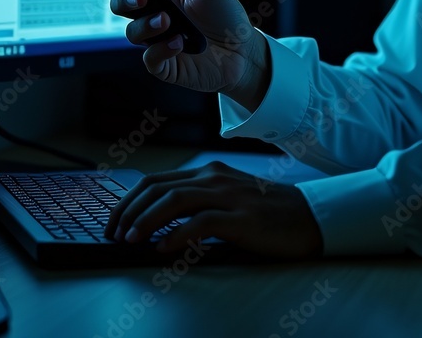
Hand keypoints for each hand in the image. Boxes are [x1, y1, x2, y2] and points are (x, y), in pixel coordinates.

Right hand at [95, 0, 269, 107]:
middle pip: (119, 5)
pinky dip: (161, 49)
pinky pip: (150, 59)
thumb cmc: (224, 14)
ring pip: (132, 32)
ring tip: (167, 20)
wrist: (244, 49)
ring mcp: (156, 41)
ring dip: (146, 24)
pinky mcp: (165, 65)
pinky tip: (179, 42)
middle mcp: (152, 17)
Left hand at [104, 162, 323, 258]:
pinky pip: (203, 222)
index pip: (156, 181)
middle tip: (113, 234)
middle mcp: (215, 178)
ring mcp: (229, 196)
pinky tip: (163, 248)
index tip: (112, 223)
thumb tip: (158, 223)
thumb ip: (198, 203)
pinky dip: (178, 234)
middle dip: (129, 211)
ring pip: (175, 200)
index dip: (128, 201)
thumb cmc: (266, 213)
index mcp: (209, 173)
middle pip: (158, 188)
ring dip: (146, 221)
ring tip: (130, 239)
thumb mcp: (228, 199)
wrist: (309, 217)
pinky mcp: (242, 218)